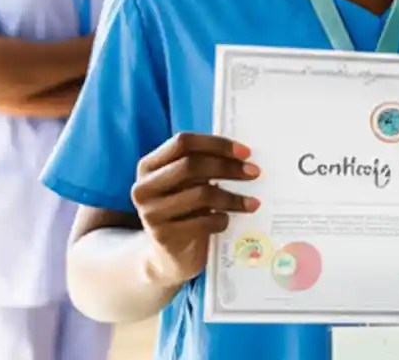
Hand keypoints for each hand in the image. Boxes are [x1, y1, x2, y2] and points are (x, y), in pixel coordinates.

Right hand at [131, 133, 260, 287]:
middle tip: (254, 172)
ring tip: (252, 202)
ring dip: (232, 197)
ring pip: (201, 194)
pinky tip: (227, 220)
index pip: (183, 142)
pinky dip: (221, 219)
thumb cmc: (184, 210)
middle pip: (191, 165)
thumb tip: (243, 155)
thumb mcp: (186, 184)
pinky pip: (202, 222)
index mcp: (149, 166)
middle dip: (228, 167)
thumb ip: (203, 166)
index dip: (216, 144)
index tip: (245, 152)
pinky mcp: (164, 236)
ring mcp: (151, 213)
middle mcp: (144, 187)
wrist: (169, 256)